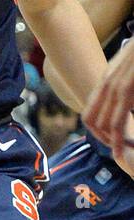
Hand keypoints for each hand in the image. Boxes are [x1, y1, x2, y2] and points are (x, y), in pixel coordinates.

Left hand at [84, 37, 133, 153]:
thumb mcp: (125, 67)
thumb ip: (120, 81)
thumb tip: (121, 95)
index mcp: (106, 81)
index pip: (90, 113)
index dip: (97, 131)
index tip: (111, 139)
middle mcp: (107, 86)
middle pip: (93, 122)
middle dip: (105, 139)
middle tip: (119, 151)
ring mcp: (117, 89)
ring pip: (106, 125)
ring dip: (114, 142)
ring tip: (123, 152)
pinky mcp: (127, 92)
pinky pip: (118, 121)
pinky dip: (122, 137)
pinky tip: (129, 144)